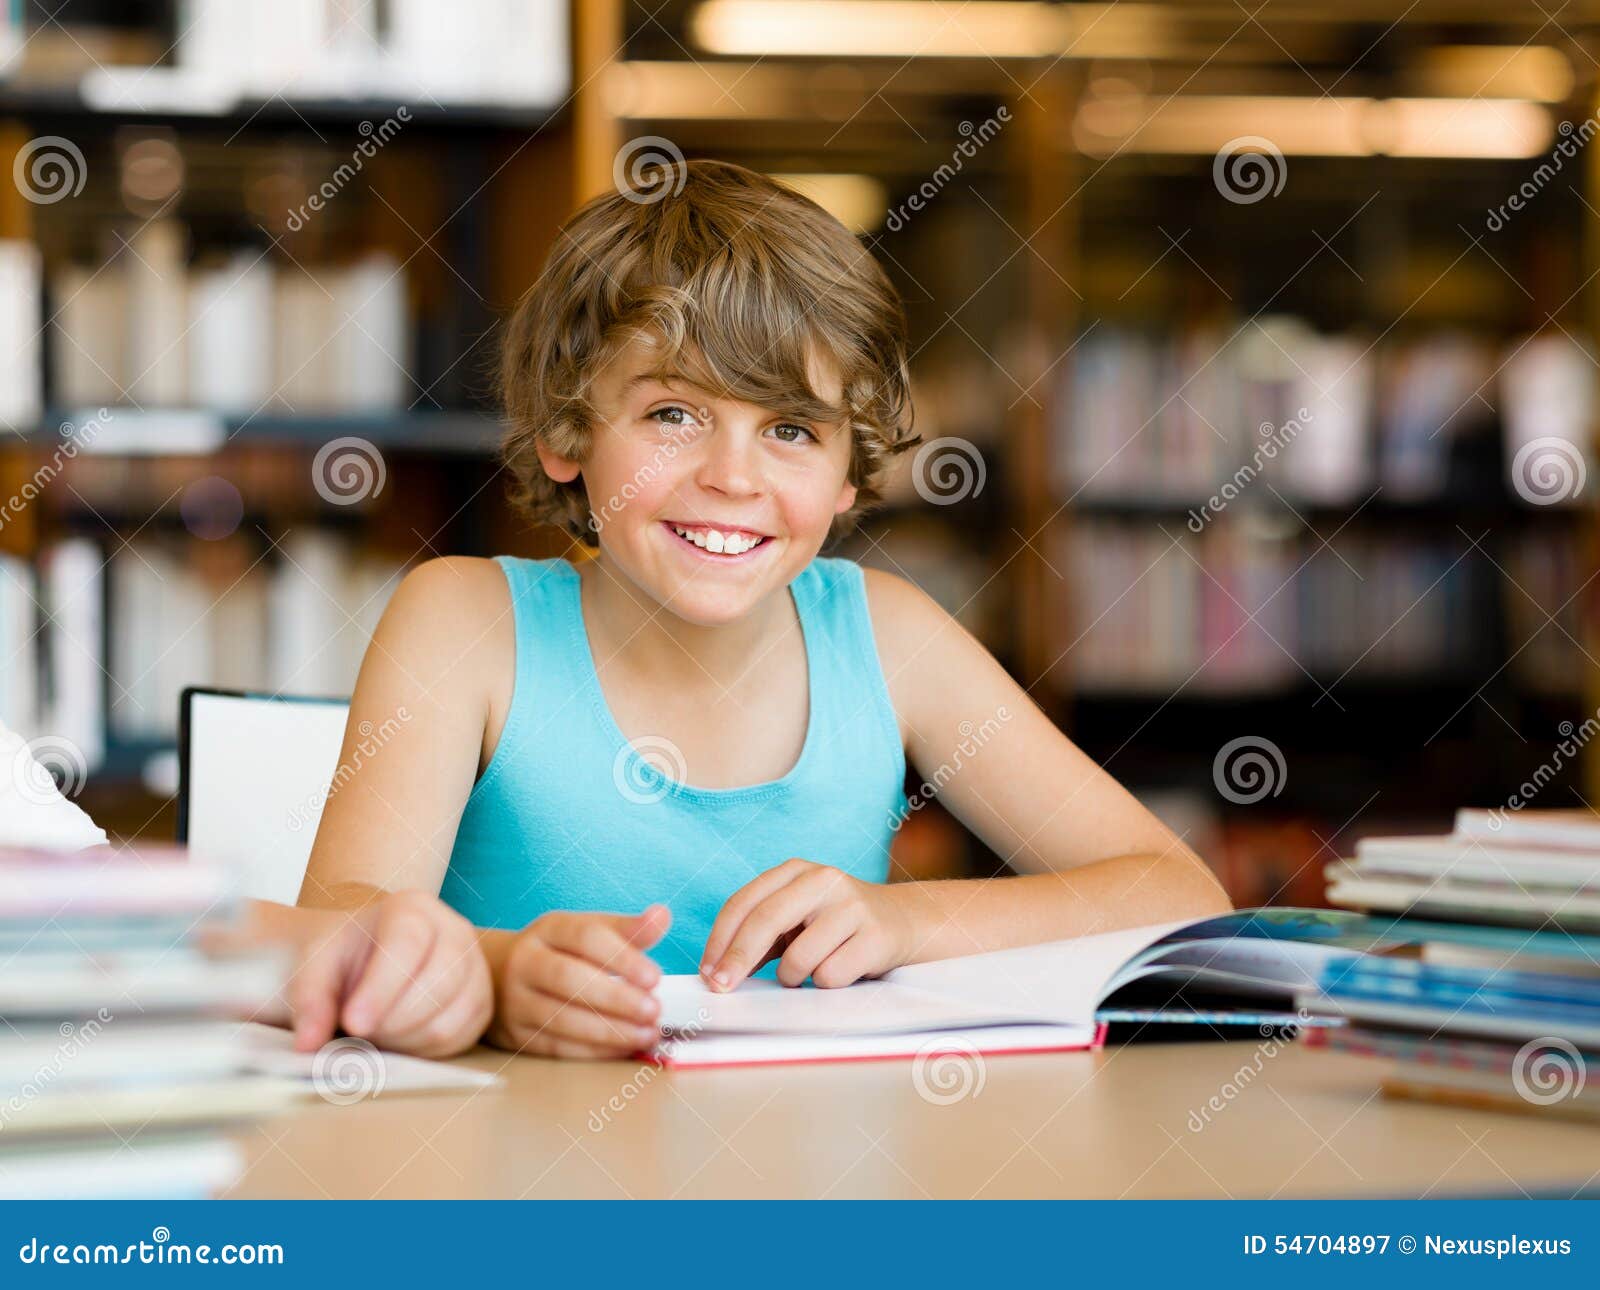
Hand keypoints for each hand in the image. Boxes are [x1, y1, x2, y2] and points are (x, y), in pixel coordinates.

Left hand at [289, 891, 493, 1059]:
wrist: (368, 962)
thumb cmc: (346, 960)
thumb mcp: (315, 968)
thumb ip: (309, 1000)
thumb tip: (307, 1043)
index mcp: (413, 908)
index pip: (409, 942)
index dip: (382, 987)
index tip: (353, 1023)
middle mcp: (454, 931)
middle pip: (439, 982)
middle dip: (392, 1020)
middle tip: (358, 1032)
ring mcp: (474, 968)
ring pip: (448, 1017)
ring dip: (404, 1038)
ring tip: (375, 1031)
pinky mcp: (480, 1004)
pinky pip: (458, 1038)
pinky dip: (422, 1049)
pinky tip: (397, 1038)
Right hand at [491, 906, 669, 1058]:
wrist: (496, 974)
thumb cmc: (559, 951)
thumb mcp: (588, 931)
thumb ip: (627, 929)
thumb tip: (662, 916)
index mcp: (549, 929)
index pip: (585, 937)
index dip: (622, 957)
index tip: (655, 977)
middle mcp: (526, 962)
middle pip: (570, 979)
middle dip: (617, 997)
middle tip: (654, 1010)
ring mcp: (516, 1000)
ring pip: (563, 1017)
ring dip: (611, 1030)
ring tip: (648, 1033)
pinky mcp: (516, 1035)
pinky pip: (558, 1046)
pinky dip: (596, 1049)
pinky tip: (625, 1047)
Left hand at [701, 859, 913, 991]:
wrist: (901, 922)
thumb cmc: (835, 926)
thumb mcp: (795, 919)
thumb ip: (760, 938)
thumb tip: (718, 971)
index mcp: (795, 872)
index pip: (744, 902)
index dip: (720, 940)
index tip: (708, 973)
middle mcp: (822, 880)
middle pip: (765, 920)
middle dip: (737, 960)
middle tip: (722, 988)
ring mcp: (851, 905)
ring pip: (798, 958)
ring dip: (793, 978)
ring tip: (810, 971)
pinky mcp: (875, 935)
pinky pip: (830, 975)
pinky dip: (826, 983)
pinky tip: (840, 970)